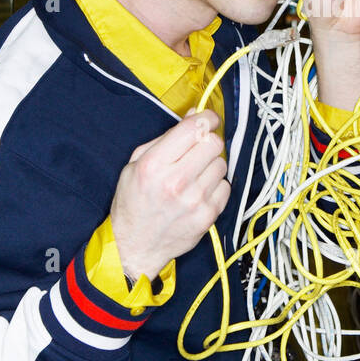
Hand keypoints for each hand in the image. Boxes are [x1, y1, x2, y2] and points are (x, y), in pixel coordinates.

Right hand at [110, 110, 228, 279]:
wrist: (135, 245)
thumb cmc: (134, 202)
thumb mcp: (136, 163)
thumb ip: (166, 137)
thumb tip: (195, 115)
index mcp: (154, 164)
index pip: (195, 128)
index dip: (207, 118)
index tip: (208, 119)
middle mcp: (176, 181)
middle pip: (214, 143)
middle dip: (208, 142)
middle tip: (198, 150)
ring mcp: (195, 200)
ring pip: (222, 164)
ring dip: (211, 165)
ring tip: (195, 175)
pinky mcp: (208, 215)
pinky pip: (226, 187)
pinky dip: (216, 186)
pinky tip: (199, 192)